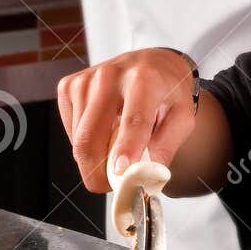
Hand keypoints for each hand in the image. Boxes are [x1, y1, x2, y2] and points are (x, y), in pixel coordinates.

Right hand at [57, 48, 198, 193]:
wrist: (152, 64)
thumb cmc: (167, 93)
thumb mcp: (182, 119)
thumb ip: (165, 148)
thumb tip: (143, 177)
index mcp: (145, 79)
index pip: (133, 119)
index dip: (126, 149)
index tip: (120, 173)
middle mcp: (110, 75)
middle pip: (91, 136)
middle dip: (96, 172)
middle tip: (111, 186)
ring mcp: (85, 80)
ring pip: (78, 139)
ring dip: (93, 158)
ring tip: (115, 150)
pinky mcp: (69, 86)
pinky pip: (70, 131)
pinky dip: (84, 142)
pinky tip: (102, 131)